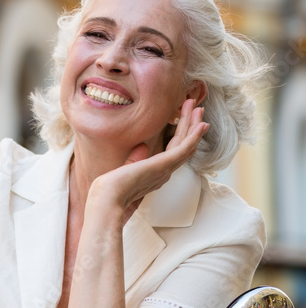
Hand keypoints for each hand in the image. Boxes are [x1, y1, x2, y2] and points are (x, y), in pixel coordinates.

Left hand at [92, 99, 208, 222]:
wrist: (107, 198)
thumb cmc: (111, 189)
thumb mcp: (125, 170)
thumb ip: (135, 159)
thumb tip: (142, 146)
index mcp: (155, 174)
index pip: (173, 152)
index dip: (181, 136)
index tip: (183, 119)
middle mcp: (164, 173)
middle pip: (184, 147)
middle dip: (191, 127)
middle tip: (197, 109)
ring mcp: (166, 169)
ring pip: (187, 145)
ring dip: (194, 126)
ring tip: (199, 109)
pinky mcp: (164, 165)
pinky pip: (184, 149)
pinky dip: (194, 136)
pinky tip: (201, 124)